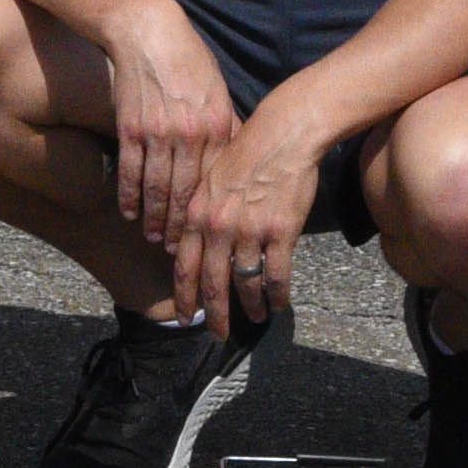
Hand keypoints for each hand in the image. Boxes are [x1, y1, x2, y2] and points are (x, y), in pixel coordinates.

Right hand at [102, 0, 238, 280]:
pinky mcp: (131, 127)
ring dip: (155, 217)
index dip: (210, 212)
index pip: (216, 181)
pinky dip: (130, 194)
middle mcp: (190, 133)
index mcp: (217, 126)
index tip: (208, 234)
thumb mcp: (218, 93)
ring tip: (154, 237)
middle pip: (186, 192)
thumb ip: (225, 127)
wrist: (150, 33)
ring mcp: (159, 132)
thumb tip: (235, 160)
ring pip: (157, 187)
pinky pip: (131, 170)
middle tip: (180, 250)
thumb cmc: (189, 62)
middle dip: (182, 225)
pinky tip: (129, 212)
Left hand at [169, 92, 338, 329]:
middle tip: (217, 334)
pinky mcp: (281, 231)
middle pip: (212, 283)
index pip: (184, 266)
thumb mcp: (210, 179)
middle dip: (214, 313)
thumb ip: (200, 213)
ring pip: (245, 282)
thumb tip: (194, 243)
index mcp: (198, 214)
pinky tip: (279, 304)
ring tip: (256, 319)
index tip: (183, 316)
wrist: (284, 134)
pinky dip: (277, 294)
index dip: (184, 296)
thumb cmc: (248, 152)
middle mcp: (219, 227)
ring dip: (250, 306)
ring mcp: (250, 230)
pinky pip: (276, 274)